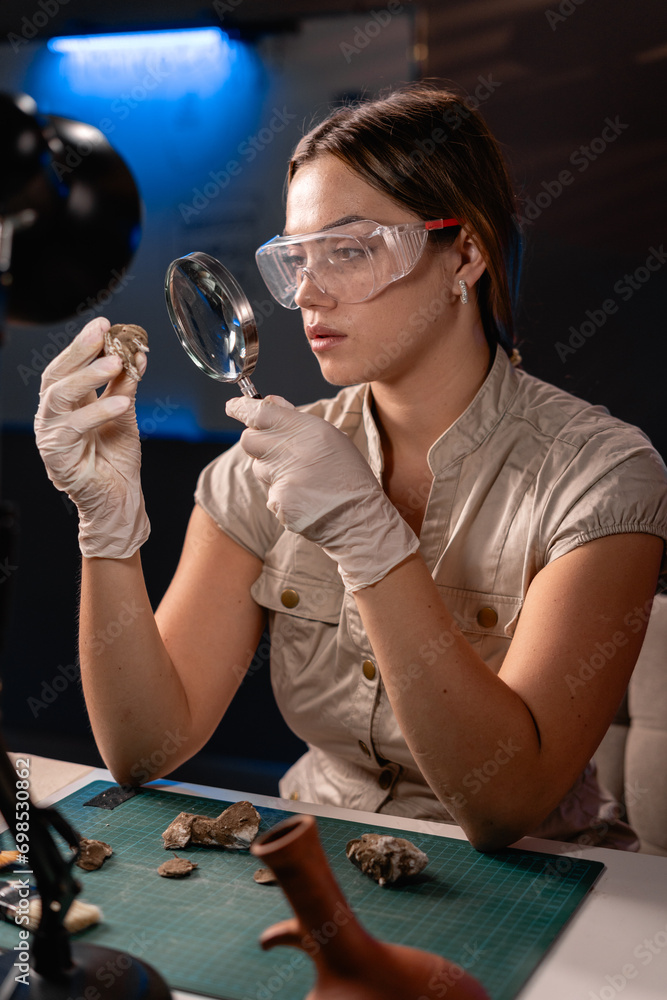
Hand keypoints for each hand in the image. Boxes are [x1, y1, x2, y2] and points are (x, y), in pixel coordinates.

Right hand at [34, 316, 149, 558]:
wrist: (119, 501)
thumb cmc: (116, 461)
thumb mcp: (125, 415)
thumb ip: (126, 386)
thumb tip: (138, 354)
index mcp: (67, 403)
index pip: (68, 365)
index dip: (84, 343)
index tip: (105, 323)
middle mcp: (52, 416)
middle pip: (57, 374)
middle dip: (79, 350)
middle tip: (103, 332)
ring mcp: (50, 436)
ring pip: (59, 396)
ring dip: (87, 377)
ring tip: (115, 364)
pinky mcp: (56, 457)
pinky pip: (74, 428)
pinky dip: (98, 412)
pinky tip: (121, 403)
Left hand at [226, 395, 418, 590]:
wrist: (358, 517)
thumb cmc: (347, 475)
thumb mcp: (330, 437)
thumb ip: (296, 419)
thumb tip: (269, 401)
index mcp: (306, 429)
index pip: (260, 412)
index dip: (242, 408)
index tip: (232, 406)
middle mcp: (291, 450)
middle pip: (248, 439)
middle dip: (256, 442)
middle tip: (275, 451)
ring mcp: (282, 478)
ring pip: (259, 468)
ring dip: (271, 471)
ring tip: (302, 479)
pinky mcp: (278, 501)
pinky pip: (269, 493)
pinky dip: (281, 495)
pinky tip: (303, 498)